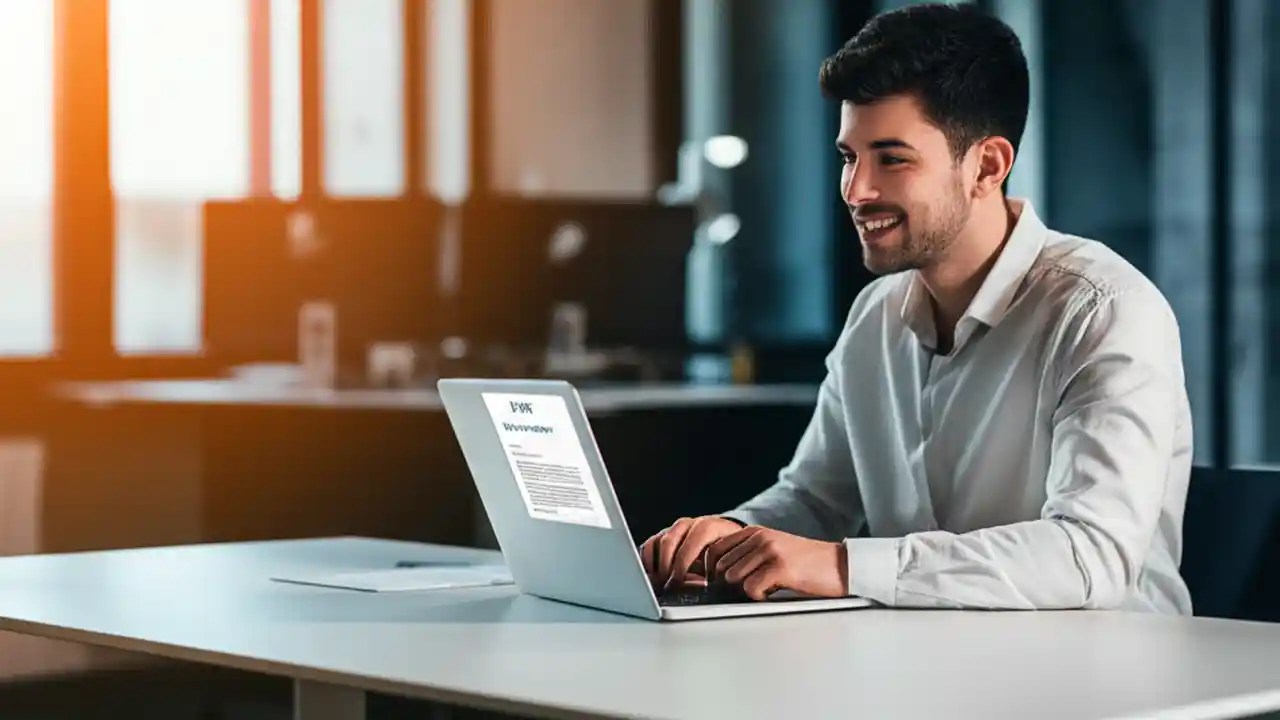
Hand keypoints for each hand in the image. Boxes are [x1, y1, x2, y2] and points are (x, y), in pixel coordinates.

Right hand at [639, 516, 743, 589]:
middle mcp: (688, 524)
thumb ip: (714, 569)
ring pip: (656, 543)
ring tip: (661, 582)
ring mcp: (674, 529)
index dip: (681, 566)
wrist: (727, 538)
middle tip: (668, 586)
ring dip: (655, 565)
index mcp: (707, 527)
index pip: (689, 545)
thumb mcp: (727, 559)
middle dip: (665, 567)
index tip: (677, 583)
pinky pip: (649, 546)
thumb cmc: (728, 552)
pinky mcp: (664, 535)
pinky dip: (647, 561)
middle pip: (668, 543)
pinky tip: (654, 575)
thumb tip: (700, 586)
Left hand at [704, 527, 848, 600]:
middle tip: (752, 590)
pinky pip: (751, 589)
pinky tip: (776, 592)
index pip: (715, 550)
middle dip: (731, 584)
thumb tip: (719, 577)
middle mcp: (760, 537)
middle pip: (722, 567)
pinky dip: (760, 597)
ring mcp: (770, 551)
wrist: (841, 566)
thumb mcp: (773, 550)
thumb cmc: (808, 564)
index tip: (725, 584)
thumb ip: (748, 556)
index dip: (715, 571)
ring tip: (768, 589)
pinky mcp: (780, 567)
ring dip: (747, 591)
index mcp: (755, 532)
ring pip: (734, 578)